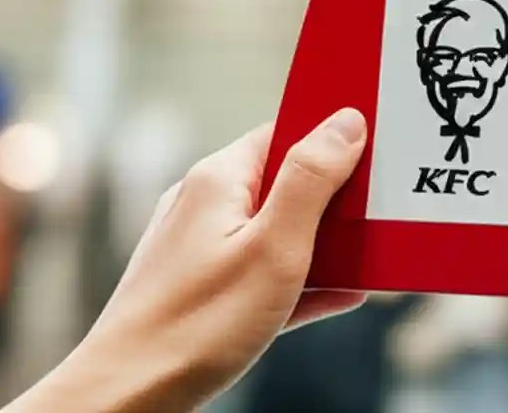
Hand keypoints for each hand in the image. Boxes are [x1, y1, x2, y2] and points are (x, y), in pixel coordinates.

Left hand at [5, 108, 368, 412]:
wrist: (126, 399)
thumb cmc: (197, 325)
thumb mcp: (274, 246)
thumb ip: (312, 179)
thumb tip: (345, 121)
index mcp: (219, 180)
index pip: (284, 133)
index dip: (333, 139)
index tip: (377, 152)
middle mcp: (205, 205)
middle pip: (285, 181)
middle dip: (335, 199)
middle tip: (381, 212)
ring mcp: (201, 248)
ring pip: (277, 230)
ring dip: (324, 244)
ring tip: (370, 259)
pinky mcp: (204, 289)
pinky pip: (264, 272)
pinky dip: (302, 280)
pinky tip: (341, 296)